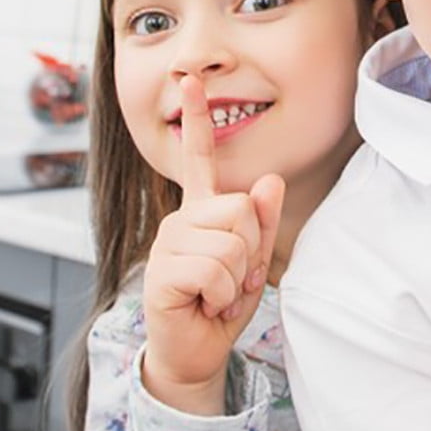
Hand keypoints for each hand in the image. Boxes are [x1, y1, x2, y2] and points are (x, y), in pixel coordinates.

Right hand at [140, 75, 284, 414]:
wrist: (197, 349)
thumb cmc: (224, 301)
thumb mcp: (255, 258)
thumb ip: (264, 221)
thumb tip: (269, 180)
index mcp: (203, 210)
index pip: (201, 158)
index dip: (199, 119)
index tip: (193, 81)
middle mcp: (182, 219)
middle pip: (242, 209)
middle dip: (252, 249)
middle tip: (232, 275)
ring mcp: (169, 243)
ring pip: (233, 241)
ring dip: (238, 276)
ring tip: (218, 290)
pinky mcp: (162, 272)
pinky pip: (217, 269)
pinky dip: (224, 293)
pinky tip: (206, 302)